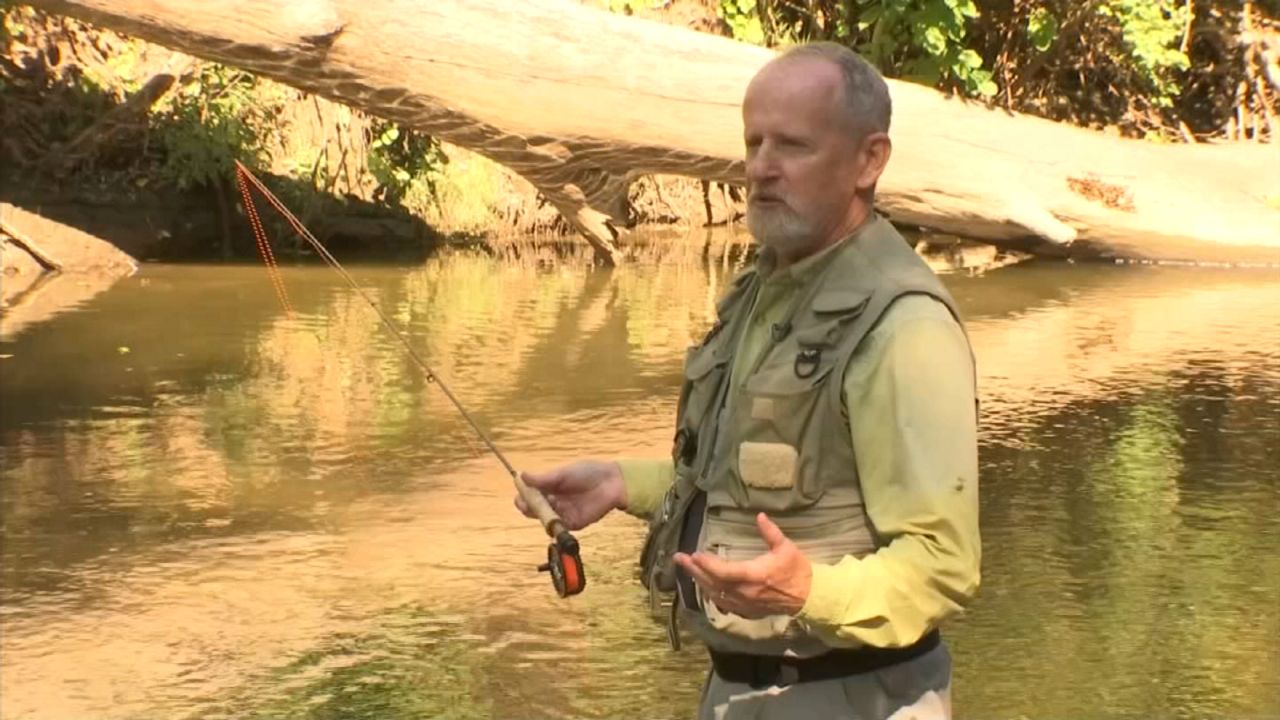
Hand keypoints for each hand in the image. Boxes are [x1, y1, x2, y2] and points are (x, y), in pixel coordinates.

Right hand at [514, 460, 626, 530]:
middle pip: (534, 508)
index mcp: (549, 487)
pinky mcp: (572, 524)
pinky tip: (550, 519)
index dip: (523, 495)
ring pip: (544, 519)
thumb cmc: (587, 473)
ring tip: (539, 509)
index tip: (520, 494)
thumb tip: (522, 475)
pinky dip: (552, 525)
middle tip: (525, 504)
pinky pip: (558, 528)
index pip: (530, 494)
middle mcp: (554, 501)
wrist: (611, 483)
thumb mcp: (563, 474)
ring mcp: (562, 513)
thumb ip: (543, 479)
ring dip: (539, 515)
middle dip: (528, 507)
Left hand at [673, 512, 811, 617]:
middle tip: (679, 559)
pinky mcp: (747, 611)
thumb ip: (770, 532)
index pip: (723, 571)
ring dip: (700, 582)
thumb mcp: (786, 547)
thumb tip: (759, 515)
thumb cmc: (797, 570)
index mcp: (754, 576)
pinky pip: (723, 605)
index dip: (707, 564)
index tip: (694, 554)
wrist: (809, 597)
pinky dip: (711, 595)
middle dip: (694, 570)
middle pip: (713, 583)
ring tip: (688, 570)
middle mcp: (745, 592)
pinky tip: (704, 588)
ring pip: (715, 595)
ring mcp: (745, 604)